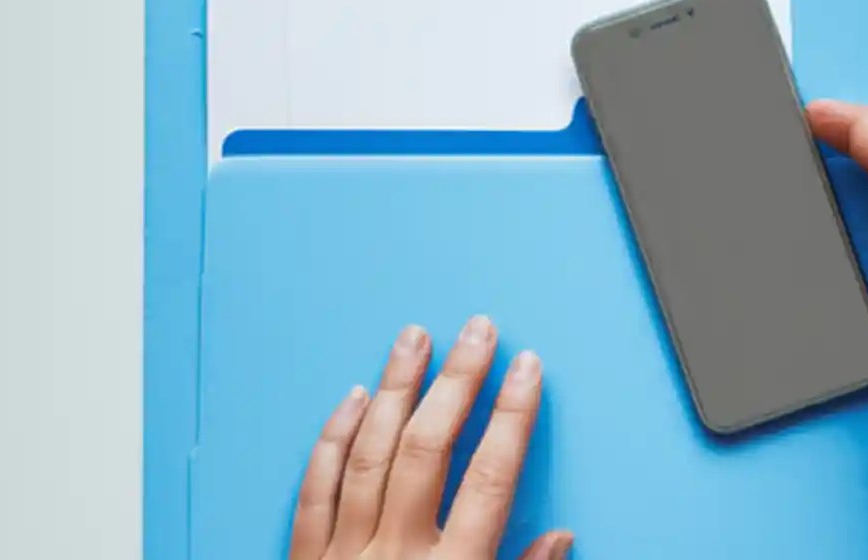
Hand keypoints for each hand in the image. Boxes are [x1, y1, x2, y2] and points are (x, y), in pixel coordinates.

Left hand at [290, 316, 571, 559]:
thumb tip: (561, 538)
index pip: (491, 478)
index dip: (513, 416)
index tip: (527, 368)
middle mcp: (397, 554)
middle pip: (428, 449)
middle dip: (457, 381)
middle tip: (476, 331)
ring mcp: (345, 555)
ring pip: (370, 454)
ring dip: (396, 389)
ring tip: (414, 339)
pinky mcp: (306, 559)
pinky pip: (317, 488)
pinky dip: (334, 439)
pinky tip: (354, 398)